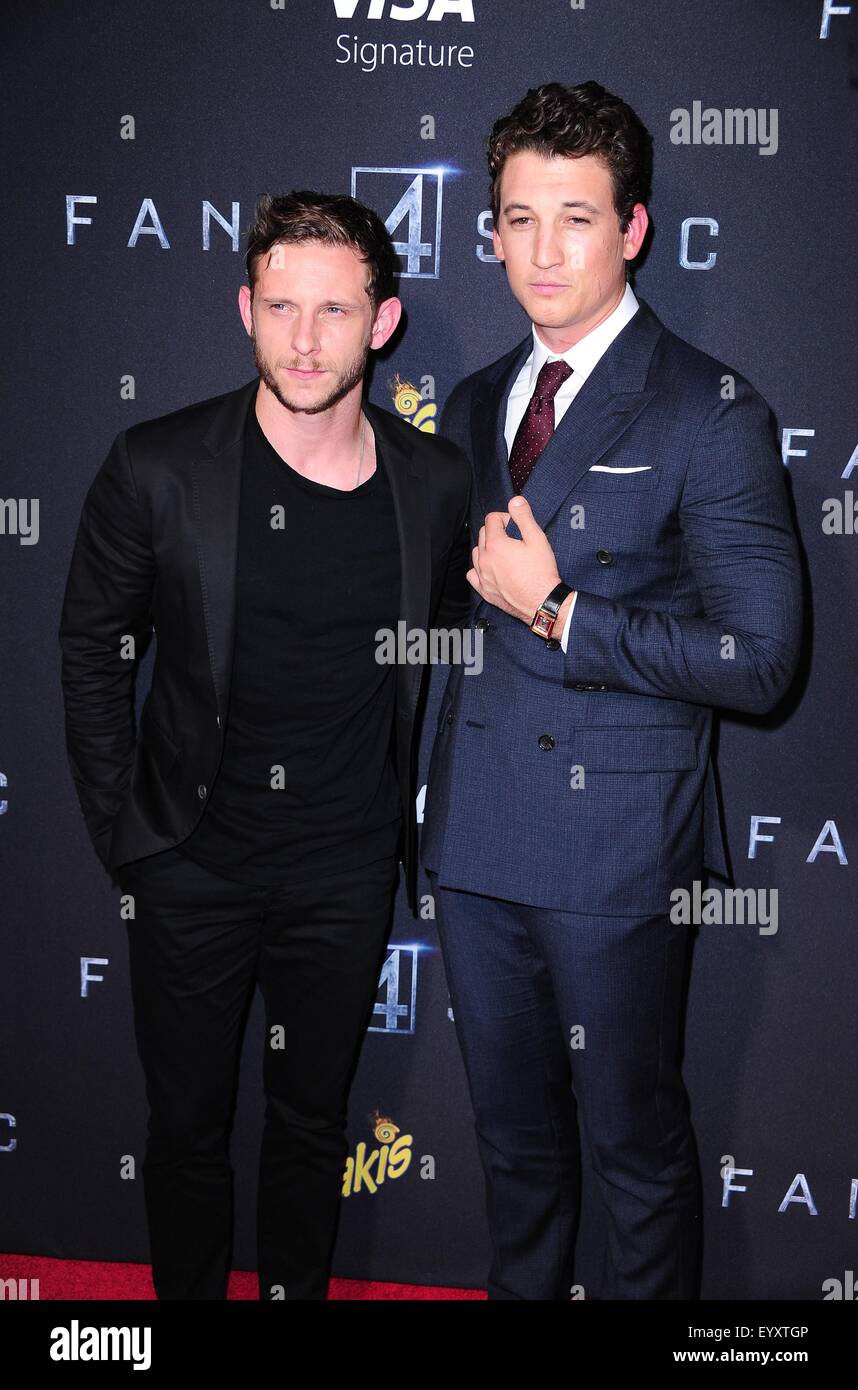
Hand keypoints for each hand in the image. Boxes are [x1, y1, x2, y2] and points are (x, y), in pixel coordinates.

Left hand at [467, 496, 572, 626]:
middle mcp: (484, 559)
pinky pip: (473, 573)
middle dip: (496, 530)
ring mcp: (482, 575)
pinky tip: (491, 568)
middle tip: (513, 537)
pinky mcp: (484, 590)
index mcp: (496, 544)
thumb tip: (515, 500)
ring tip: (504, 552)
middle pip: (483, 533)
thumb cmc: (541, 572)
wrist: (542, 602)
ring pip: (476, 552)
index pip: (491, 519)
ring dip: (487, 547)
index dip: (505, 517)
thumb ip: (524, 517)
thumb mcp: (537, 539)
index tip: (515, 524)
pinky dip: (479, 567)